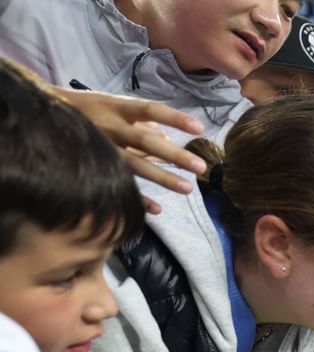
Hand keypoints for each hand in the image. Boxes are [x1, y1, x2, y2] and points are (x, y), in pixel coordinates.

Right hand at [55, 87, 204, 212]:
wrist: (38, 114)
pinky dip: (138, 197)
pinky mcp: (91, 166)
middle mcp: (108, 126)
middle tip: (201, 167)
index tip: (198, 128)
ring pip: (134, 165)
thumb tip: (167, 138)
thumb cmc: (86, 110)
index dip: (174, 117)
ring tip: (187, 189)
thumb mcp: (110, 105)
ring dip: (162, 179)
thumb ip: (140, 121)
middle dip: (174, 156)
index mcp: (115, 106)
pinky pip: (117, 183)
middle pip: (145, 141)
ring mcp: (99, 146)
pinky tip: (157, 210)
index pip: (149, 109)